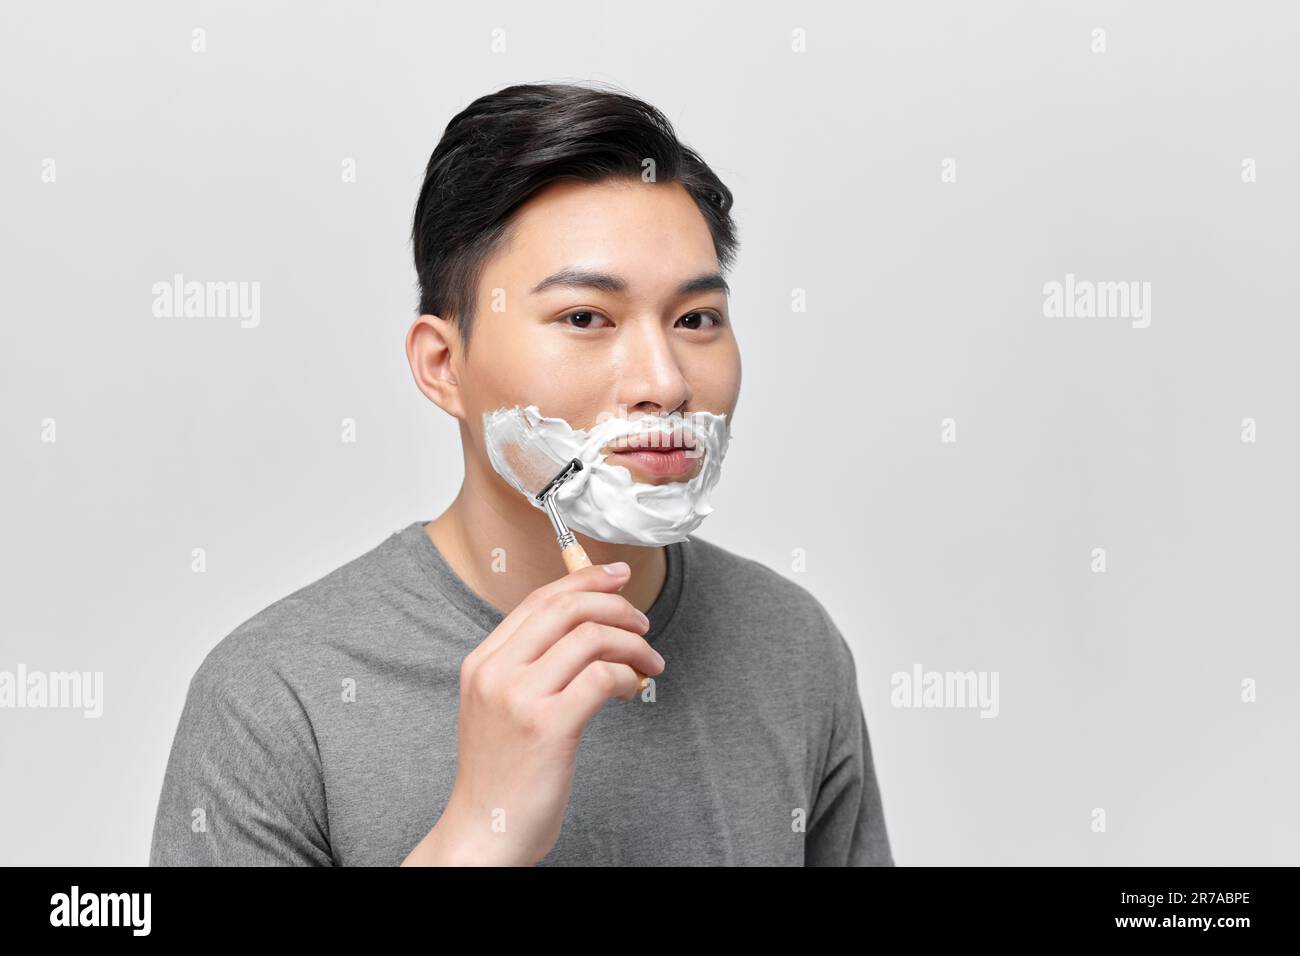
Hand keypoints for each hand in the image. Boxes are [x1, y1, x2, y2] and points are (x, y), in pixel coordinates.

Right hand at [401, 560, 664, 865]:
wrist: (484, 830)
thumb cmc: (501, 773)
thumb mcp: (499, 706)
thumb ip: (529, 665)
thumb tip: (584, 626)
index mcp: (483, 662)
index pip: (539, 599)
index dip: (584, 579)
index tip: (617, 575)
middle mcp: (496, 672)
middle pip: (566, 608)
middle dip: (615, 604)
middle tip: (642, 620)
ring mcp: (520, 699)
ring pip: (590, 637)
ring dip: (632, 644)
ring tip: (647, 663)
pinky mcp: (548, 727)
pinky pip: (602, 676)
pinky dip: (628, 675)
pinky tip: (633, 689)